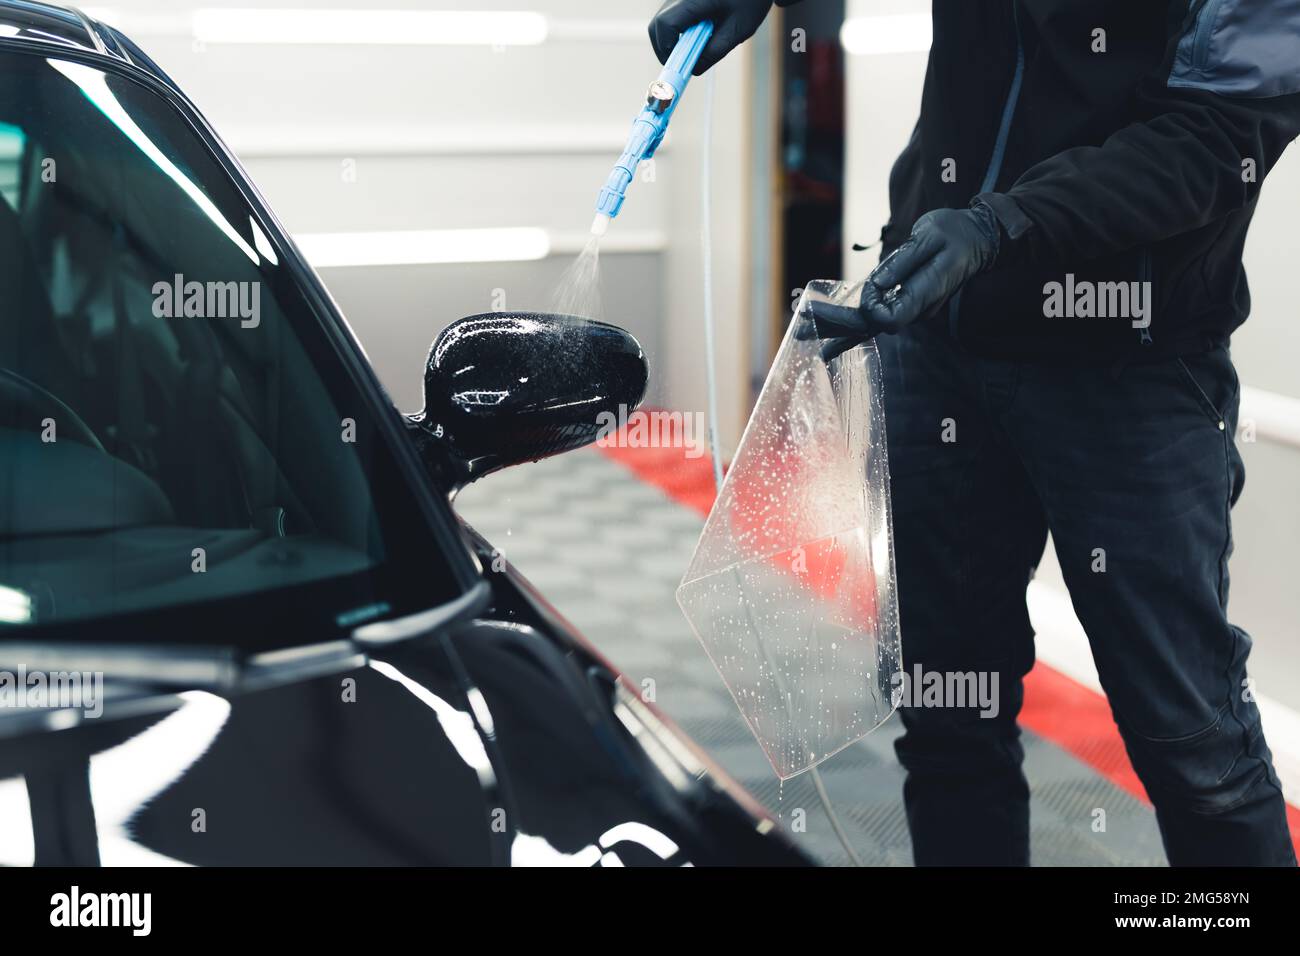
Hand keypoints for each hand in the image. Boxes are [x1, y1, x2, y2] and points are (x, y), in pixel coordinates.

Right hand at [649, 0, 774, 74]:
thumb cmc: (750, 1)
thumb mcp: (736, 31)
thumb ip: (714, 52)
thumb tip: (694, 69)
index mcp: (694, 0)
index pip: (666, 25)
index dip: (667, 49)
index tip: (676, 65)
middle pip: (659, 23)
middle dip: (665, 47)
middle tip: (682, 62)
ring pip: (663, 19)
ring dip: (672, 38)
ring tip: (694, 47)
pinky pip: (673, 14)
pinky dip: (679, 29)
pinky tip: (697, 33)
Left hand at [805, 205, 1001, 354]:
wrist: (977, 238)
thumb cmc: (955, 232)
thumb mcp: (929, 237)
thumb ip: (902, 262)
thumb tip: (876, 284)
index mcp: (924, 295)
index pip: (888, 316)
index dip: (871, 305)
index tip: (871, 286)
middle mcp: (916, 309)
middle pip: (871, 326)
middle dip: (836, 327)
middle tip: (801, 331)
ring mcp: (911, 309)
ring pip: (870, 326)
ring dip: (838, 330)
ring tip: (804, 334)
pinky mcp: (905, 303)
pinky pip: (875, 319)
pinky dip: (852, 327)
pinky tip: (831, 340)